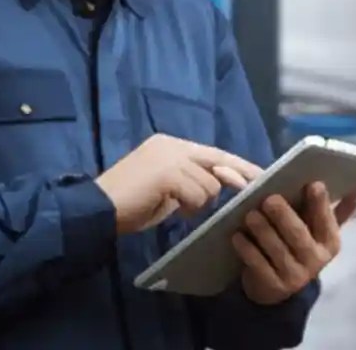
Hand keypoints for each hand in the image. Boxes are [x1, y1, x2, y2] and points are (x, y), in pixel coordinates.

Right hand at [95, 134, 262, 234]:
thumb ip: (191, 181)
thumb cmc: (131, 203)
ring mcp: (170, 157)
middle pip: (219, 160)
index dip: (237, 164)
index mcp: (170, 145)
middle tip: (254, 188)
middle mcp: (172, 145)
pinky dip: (189, 208)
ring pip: (210, 184)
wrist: (97, 209)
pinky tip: (172, 210)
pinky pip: (197, 195)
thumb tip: (223, 183)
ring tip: (176, 207)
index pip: (213, 153)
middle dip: (239, 176)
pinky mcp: (168, 173)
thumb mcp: (167, 187)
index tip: (259, 175)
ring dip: (198, 202)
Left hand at [231, 182, 355, 305]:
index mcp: (331, 243)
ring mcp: (295, 277)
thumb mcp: (318, 229)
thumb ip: (335, 209)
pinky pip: (259, 265)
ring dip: (263, 230)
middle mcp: (316, 261)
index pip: (328, 221)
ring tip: (250, 214)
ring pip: (277, 250)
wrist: (277, 285)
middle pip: (299, 236)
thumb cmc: (298, 244)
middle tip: (269, 198)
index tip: (313, 184)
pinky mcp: (273, 287)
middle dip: (284, 216)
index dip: (321, 204)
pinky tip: (238, 236)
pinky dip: (247, 249)